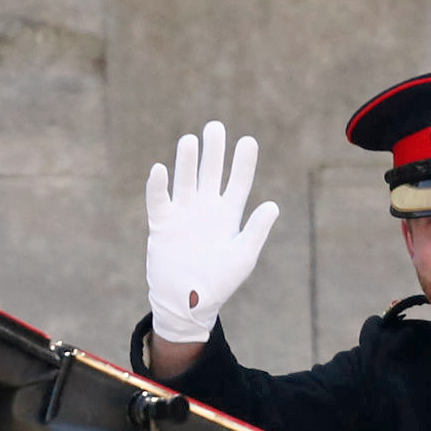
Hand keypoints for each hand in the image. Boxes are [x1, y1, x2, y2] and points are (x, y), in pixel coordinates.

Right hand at [143, 121, 279, 343]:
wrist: (189, 303)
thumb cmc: (219, 283)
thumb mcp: (243, 257)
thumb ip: (255, 231)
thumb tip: (272, 205)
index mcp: (228, 215)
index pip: (237, 182)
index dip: (242, 162)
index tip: (248, 141)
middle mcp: (205, 209)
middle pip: (210, 173)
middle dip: (213, 151)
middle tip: (215, 127)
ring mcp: (183, 214)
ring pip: (185, 180)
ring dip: (187, 162)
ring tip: (190, 140)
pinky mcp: (162, 224)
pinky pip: (158, 200)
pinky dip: (158, 186)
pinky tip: (160, 169)